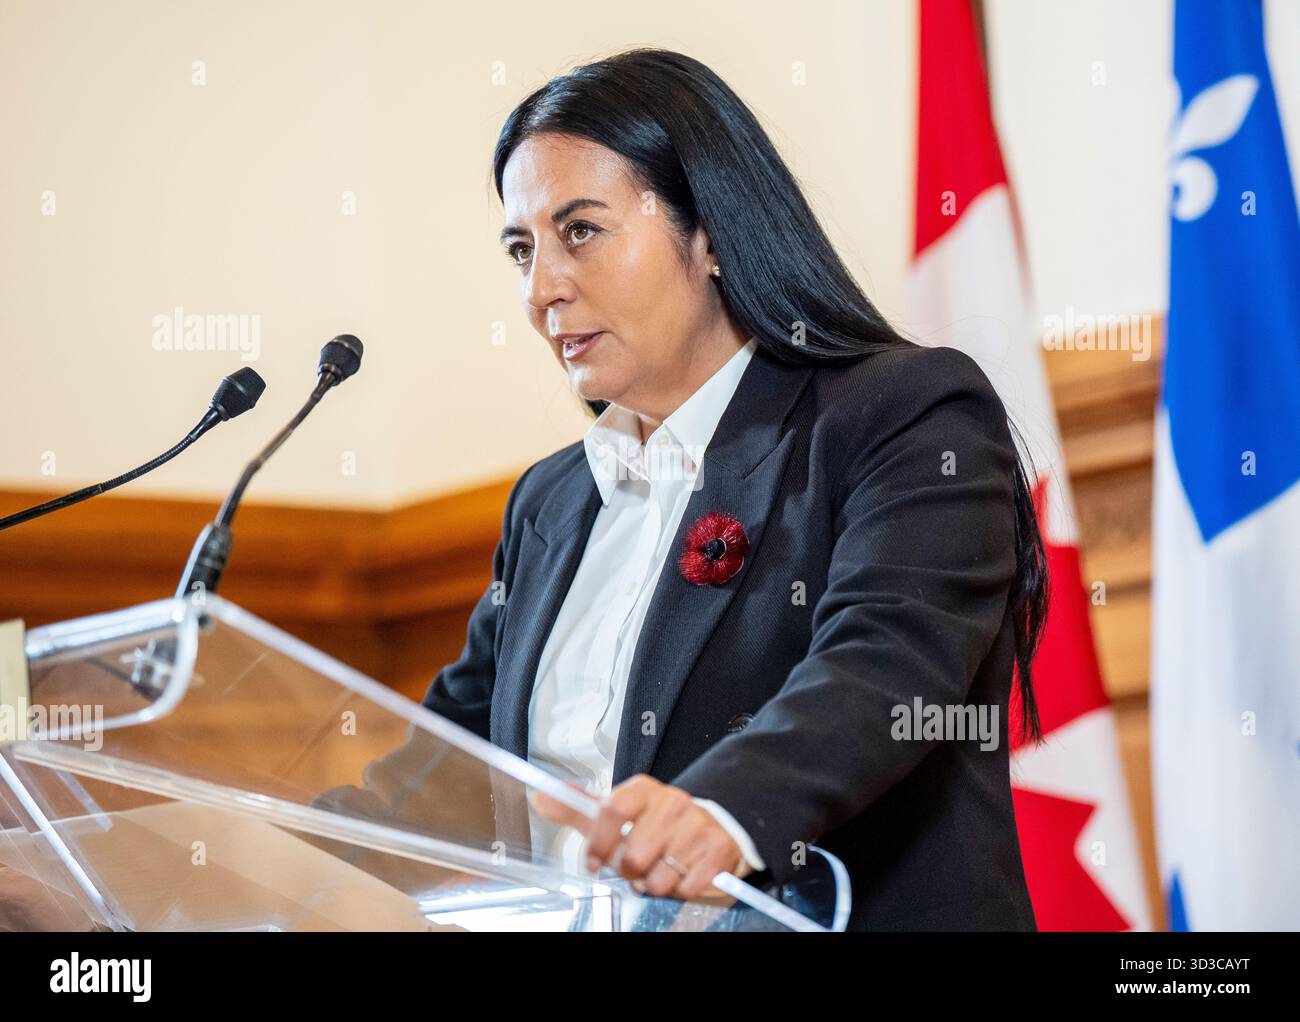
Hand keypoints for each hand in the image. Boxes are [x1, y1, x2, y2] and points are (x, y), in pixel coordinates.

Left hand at [530, 774, 745, 900]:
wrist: (710, 823)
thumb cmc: (655, 822)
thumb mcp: (617, 812)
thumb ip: (578, 808)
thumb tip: (543, 797)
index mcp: (644, 790)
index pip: (612, 810)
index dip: (598, 842)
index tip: (592, 860)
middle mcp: (672, 803)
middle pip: (633, 855)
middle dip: (629, 870)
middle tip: (635, 864)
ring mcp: (698, 826)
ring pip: (659, 878)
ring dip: (655, 883)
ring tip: (660, 868)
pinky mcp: (719, 850)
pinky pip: (687, 888)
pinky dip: (681, 890)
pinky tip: (681, 873)